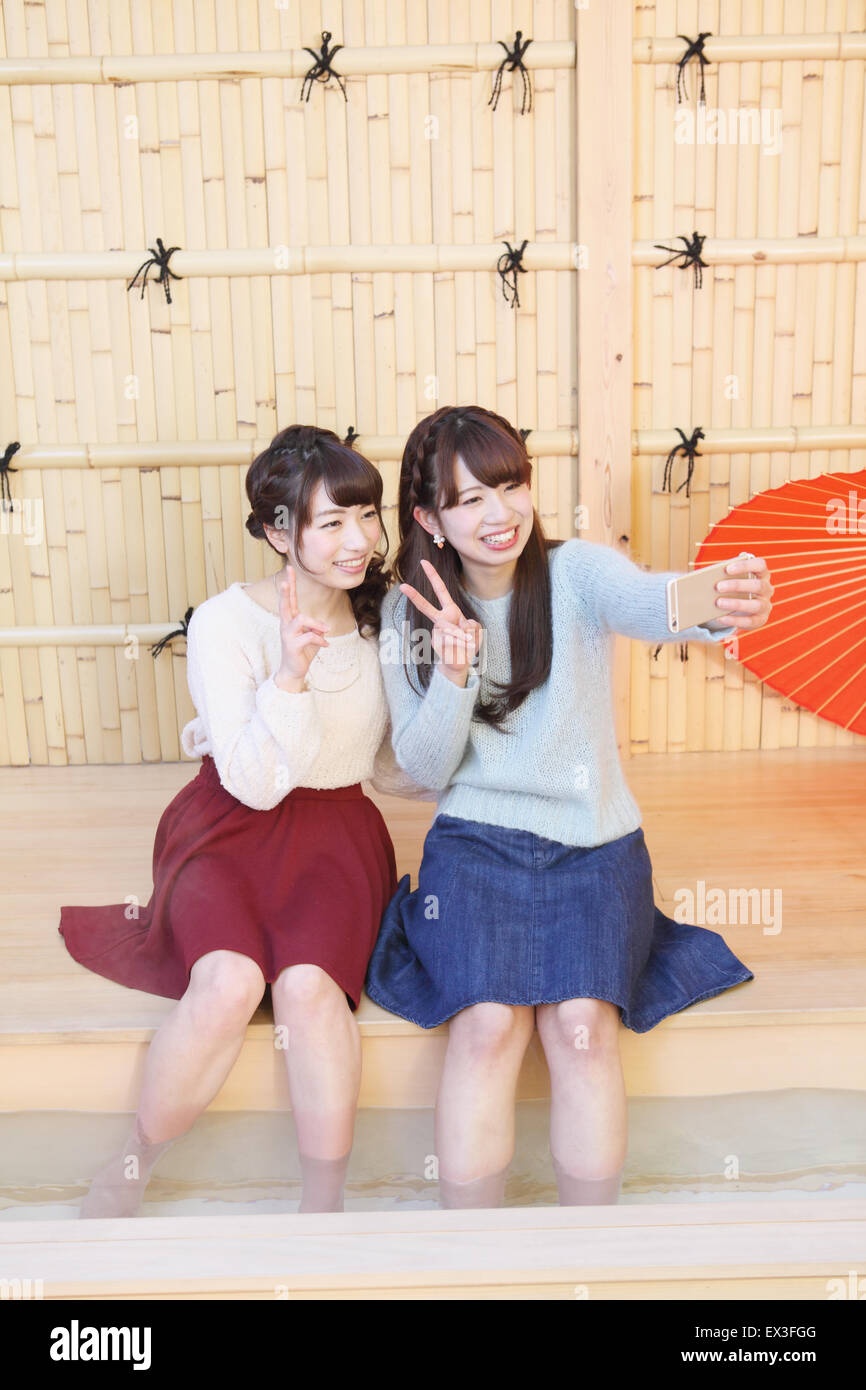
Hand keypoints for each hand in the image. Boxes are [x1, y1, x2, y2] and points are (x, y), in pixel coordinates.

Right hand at [276, 566, 330, 679]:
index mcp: (291, 619)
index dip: (290, 583)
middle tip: (283, 580)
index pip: (290, 598)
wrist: (294, 671)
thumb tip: (323, 626)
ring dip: (316, 624)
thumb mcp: (313, 636)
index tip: (289, 567)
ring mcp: (287, 635)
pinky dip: (320, 640)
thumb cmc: (303, 650)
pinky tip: (326, 645)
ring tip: (325, 630)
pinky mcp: (292, 645)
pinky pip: (309, 637)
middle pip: (285, 604)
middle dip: (285, 591)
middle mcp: (286, 624)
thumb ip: (317, 628)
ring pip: (301, 619)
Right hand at [399, 559, 483, 676]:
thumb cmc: (468, 644)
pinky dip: (462, 642)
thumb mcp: (476, 631)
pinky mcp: (436, 644)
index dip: (433, 576)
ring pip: (449, 629)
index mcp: (450, 611)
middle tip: (402, 586)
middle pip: (426, 606)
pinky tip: (464, 646)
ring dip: (463, 635)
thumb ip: (473, 625)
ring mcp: (436, 632)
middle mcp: (440, 620)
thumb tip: (461, 626)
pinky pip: (451, 639)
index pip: (440, 591)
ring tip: (468, 641)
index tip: (423, 562)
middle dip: (414, 596)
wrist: (460, 663)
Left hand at [714, 555, 773, 629]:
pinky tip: (720, 618)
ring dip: (736, 603)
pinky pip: (750, 621)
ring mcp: (765, 605)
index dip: (745, 566)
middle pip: (758, 585)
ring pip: (756, 605)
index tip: (727, 569)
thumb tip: (706, 577)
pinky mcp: (760, 620)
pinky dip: (734, 620)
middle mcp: (767, 589)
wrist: (739, 608)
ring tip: (718, 603)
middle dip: (738, 585)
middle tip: (718, 587)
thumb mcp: (730, 580)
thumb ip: (724, 575)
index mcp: (761, 574)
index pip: (760, 565)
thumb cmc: (732, 588)